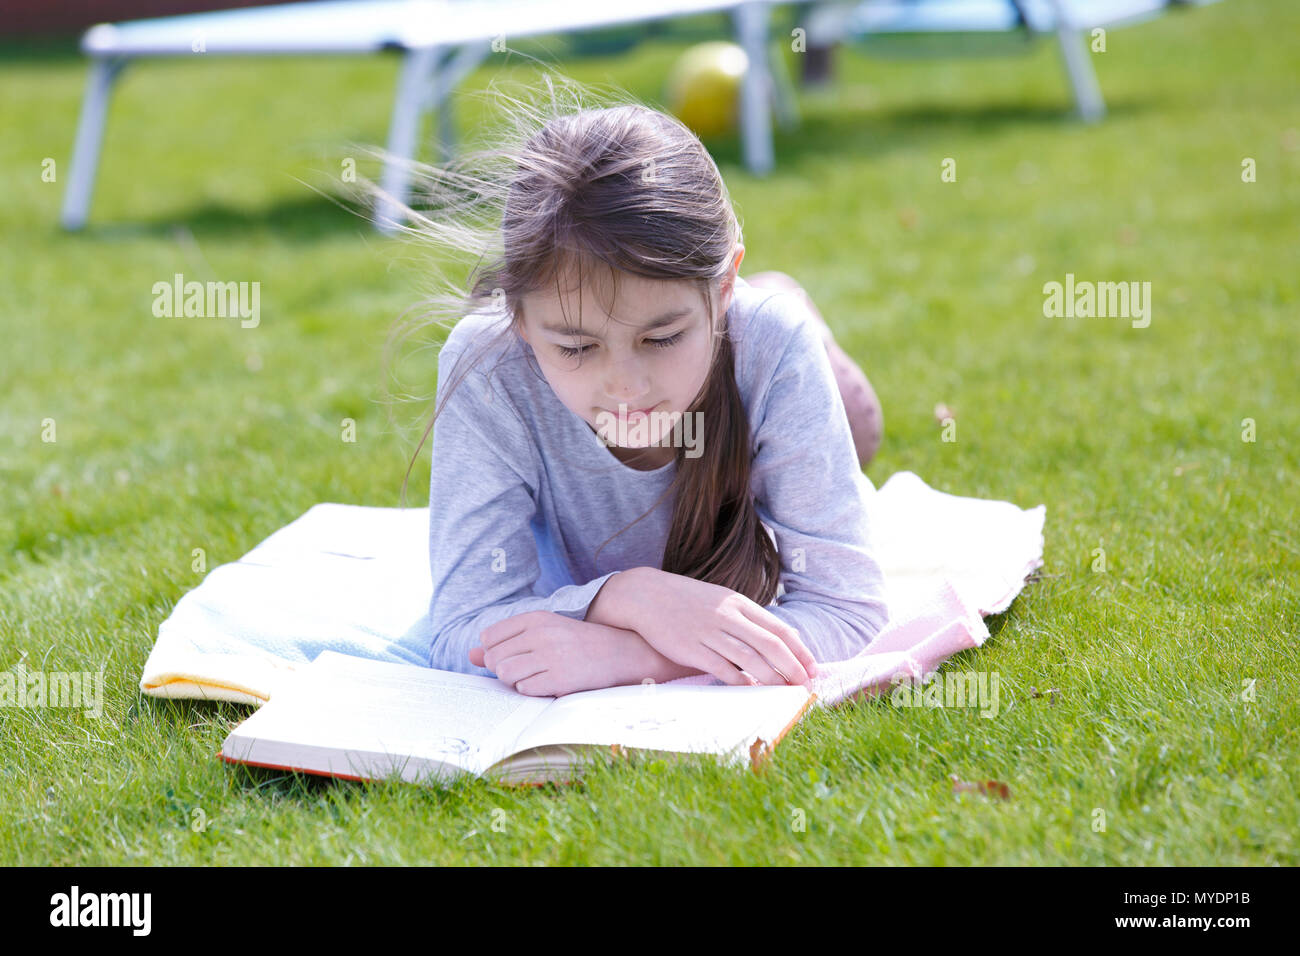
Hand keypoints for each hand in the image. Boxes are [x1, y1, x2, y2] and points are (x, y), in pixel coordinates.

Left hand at [468, 611, 659, 696]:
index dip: (496, 652)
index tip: (514, 655)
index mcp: (536, 618)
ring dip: (515, 681)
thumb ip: (504, 643)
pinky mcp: (559, 679)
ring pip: (506, 674)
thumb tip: (471, 655)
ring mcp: (551, 657)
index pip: (490, 637)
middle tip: (526, 669)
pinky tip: (547, 683)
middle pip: (495, 658)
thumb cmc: (574, 644)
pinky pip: (525, 689)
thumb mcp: (542, 634)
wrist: (619, 653)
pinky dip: (531, 690)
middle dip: (504, 669)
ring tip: (534, 677)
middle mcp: (541, 634)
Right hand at [605, 568, 817, 687]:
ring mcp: (709, 631)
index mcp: (739, 603)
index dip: (800, 651)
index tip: (813, 669)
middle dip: (792, 668)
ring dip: (771, 677)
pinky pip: (720, 667)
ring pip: (748, 658)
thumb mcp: (723, 601)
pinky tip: (751, 691)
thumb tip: (785, 638)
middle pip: (769, 645)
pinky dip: (739, 680)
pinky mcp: (691, 648)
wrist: (645, 595)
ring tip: (785, 692)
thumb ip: (752, 619)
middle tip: (806, 686)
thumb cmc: (688, 601)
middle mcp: (727, 616)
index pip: (779, 629)